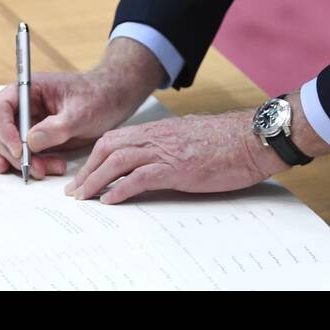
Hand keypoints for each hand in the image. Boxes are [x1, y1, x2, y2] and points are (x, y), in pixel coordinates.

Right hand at [0, 37, 166, 179]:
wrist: (113, 100)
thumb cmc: (98, 96)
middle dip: (14, 152)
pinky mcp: (37, 137)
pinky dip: (26, 164)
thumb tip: (30, 141)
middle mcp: (24, 105)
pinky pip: (23, 153)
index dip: (3, 128)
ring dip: (23, 162)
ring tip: (47, 169)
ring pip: (10, 146)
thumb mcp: (81, 112)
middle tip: (35, 167)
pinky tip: (30, 171)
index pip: (0, 107)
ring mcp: (29, 122)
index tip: (20, 149)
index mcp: (29, 89)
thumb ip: (56, 126)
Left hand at [66, 108, 286, 203]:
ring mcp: (167, 151)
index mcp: (161, 129)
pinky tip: (111, 200)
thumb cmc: (230, 141)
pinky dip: (120, 189)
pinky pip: (140, 177)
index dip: (96, 156)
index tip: (85, 174)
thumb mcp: (192, 138)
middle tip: (76, 190)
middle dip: (88, 169)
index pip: (116, 138)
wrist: (253, 138)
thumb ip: (172, 145)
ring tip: (84, 197)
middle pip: (109, 146)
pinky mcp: (178, 168)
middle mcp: (158, 136)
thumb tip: (160, 159)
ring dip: (96, 180)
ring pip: (118, 160)